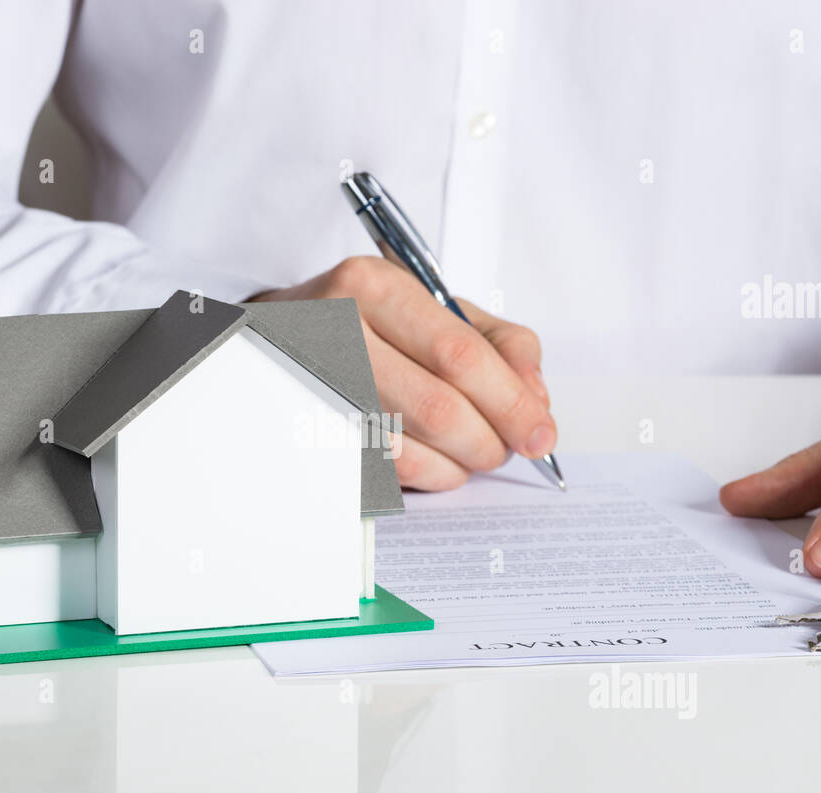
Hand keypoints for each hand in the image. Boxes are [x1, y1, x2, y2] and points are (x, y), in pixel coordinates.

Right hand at [250, 256, 556, 489]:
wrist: (279, 334)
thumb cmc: (368, 320)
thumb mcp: (435, 306)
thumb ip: (500, 344)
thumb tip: (535, 399)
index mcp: (374, 287)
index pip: (460, 355)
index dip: (512, 402)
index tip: (541, 431)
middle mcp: (337, 332)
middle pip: (439, 407)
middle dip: (489, 440)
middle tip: (508, 448)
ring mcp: (317, 388)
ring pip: (411, 449)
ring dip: (459, 464)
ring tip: (472, 452)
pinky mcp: (310, 431)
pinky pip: (383, 472)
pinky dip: (428, 476)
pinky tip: (439, 462)